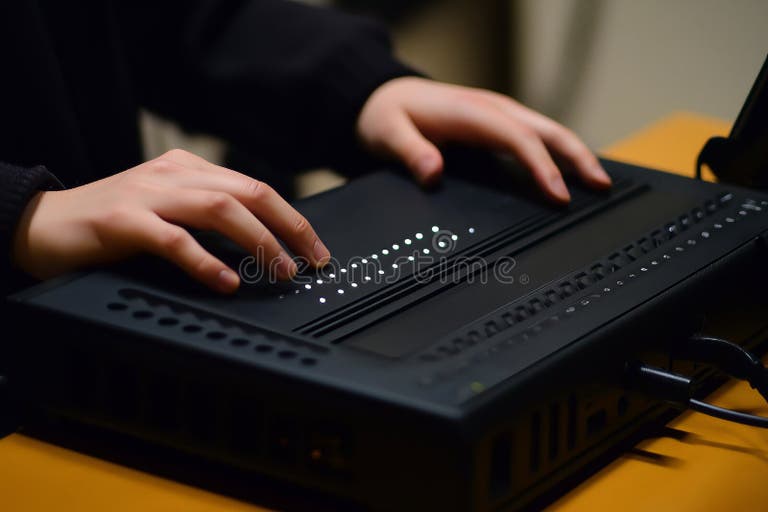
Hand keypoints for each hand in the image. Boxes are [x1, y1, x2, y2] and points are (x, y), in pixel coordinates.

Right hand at [12, 149, 329, 292]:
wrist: (44, 223)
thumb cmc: (111, 223)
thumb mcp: (167, 209)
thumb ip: (208, 217)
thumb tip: (263, 243)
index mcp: (188, 169)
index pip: (255, 188)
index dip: (292, 219)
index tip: (316, 249)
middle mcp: (173, 174)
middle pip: (249, 193)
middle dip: (289, 228)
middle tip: (311, 262)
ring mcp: (148, 194)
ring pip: (220, 209)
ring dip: (259, 242)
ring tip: (280, 272)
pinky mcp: (123, 220)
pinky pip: (174, 239)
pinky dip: (206, 261)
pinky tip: (226, 281)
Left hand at [357, 77, 610, 202]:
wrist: (385, 98)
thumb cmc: (388, 116)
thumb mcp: (388, 134)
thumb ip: (410, 152)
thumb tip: (433, 172)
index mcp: (471, 112)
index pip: (518, 138)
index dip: (542, 166)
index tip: (559, 194)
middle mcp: (491, 110)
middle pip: (545, 130)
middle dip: (577, 156)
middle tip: (602, 186)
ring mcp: (497, 116)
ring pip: (546, 131)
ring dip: (574, 154)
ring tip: (599, 182)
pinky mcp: (496, 125)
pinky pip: (534, 137)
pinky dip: (557, 153)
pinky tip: (569, 172)